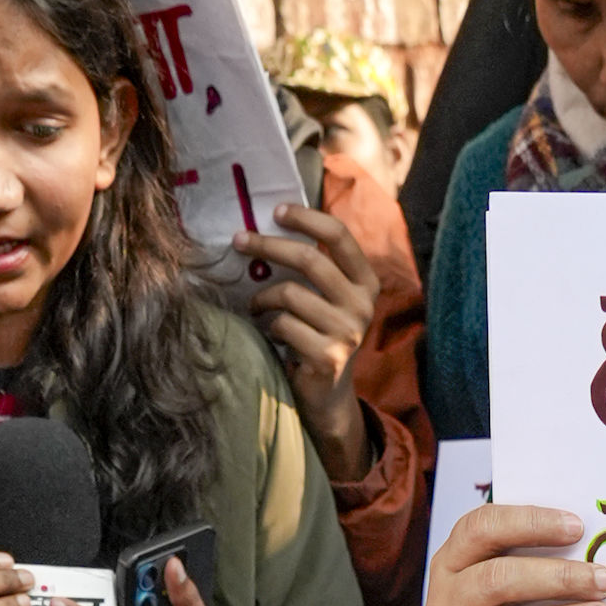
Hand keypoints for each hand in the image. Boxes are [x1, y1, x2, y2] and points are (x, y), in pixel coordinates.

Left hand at [243, 203, 382, 490]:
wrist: (329, 394)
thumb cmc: (320, 334)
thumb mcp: (329, 297)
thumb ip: (317, 266)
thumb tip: (271, 223)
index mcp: (366, 282)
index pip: (339, 235)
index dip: (306, 218)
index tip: (276, 211)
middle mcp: (362, 305)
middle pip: (309, 259)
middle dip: (267, 245)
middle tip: (239, 241)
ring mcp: (348, 332)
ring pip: (290, 294)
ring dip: (262, 297)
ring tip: (255, 305)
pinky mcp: (328, 357)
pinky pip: (283, 326)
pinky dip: (268, 326)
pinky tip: (268, 333)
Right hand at [425, 501, 605, 605]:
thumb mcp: (504, 584)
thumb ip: (533, 560)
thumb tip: (594, 548)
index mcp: (452, 562)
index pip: (482, 528)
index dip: (530, 523)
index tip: (578, 528)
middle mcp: (443, 603)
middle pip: (496, 579)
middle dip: (557, 578)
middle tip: (603, 581)